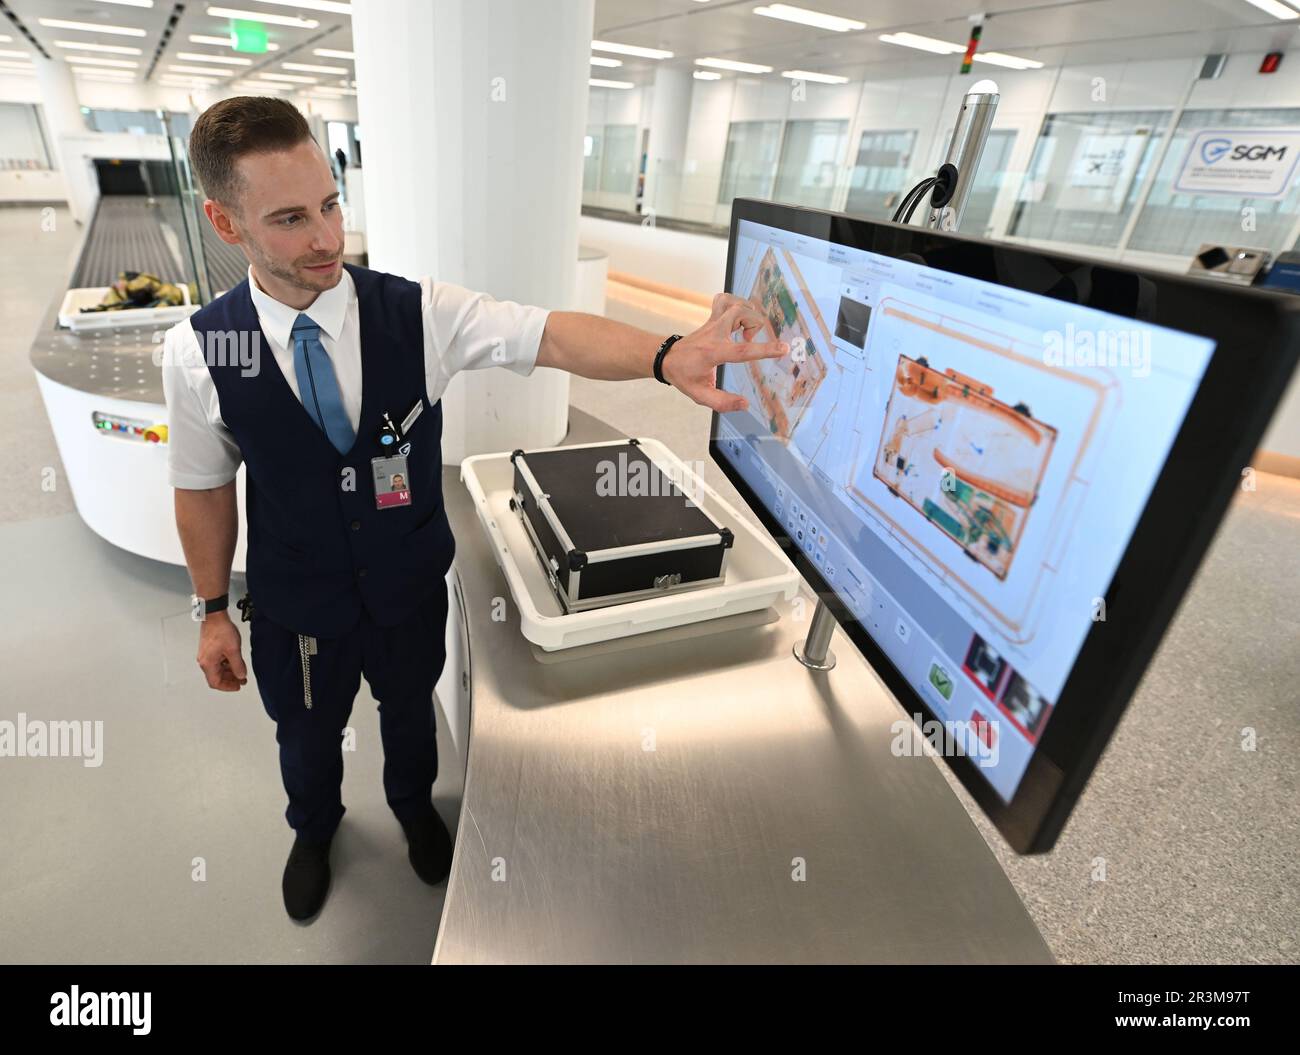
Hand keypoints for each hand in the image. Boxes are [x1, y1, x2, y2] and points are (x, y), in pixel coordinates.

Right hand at [197, 611, 247, 691]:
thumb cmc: (221, 630)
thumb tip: (241, 675)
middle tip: (242, 679)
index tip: (238, 686)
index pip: (215, 683)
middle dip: (230, 679)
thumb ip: (238, 665)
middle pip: (216, 677)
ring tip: (241, 671)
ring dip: (229, 672)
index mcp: (208, 663)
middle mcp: (204, 661)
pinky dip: (227, 664)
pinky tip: (236, 662)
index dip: (227, 687)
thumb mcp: (233, 650)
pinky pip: (217, 662)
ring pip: (217, 669)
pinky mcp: (209, 650)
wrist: (215, 616)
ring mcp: (206, 655)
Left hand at [661, 292, 787, 412]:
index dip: (764, 350)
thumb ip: (722, 402)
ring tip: (746, 333)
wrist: (666, 358)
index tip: (784, 349)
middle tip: (750, 340)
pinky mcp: (712, 317)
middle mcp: (714, 333)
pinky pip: (727, 300)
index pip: (741, 350)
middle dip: (754, 324)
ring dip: (749, 315)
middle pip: (740, 313)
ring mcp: (712, 322)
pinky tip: (740, 318)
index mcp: (712, 353)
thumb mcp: (700, 395)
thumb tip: (745, 404)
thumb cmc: (684, 376)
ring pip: (736, 303)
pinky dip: (738, 304)